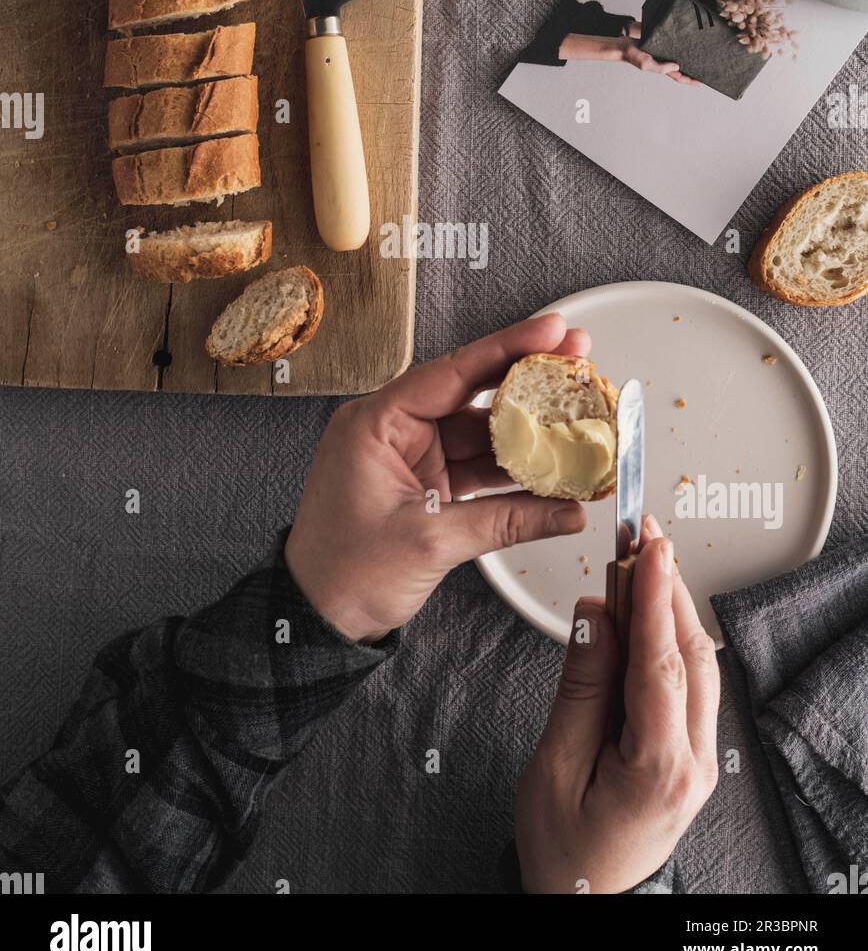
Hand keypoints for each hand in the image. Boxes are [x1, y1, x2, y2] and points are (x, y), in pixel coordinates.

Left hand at [284, 315, 591, 642]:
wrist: (318, 618)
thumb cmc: (343, 573)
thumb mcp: (430, 542)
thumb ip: (505, 521)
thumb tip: (565, 512)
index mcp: (376, 423)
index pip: (452, 372)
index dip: (508, 348)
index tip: (552, 331)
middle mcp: (393, 430)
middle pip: (472, 393)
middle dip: (527, 379)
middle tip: (578, 359)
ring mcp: (412, 456)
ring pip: (481, 431)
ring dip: (529, 431)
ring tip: (579, 418)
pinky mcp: (426, 484)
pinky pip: (478, 467)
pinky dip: (514, 470)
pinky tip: (554, 472)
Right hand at [515, 516, 719, 893]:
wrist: (589, 906)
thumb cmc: (565, 852)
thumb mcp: (555, 767)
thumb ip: (580, 687)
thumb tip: (593, 613)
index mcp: (659, 769)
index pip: (662, 664)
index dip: (654, 597)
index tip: (649, 546)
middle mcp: (695, 762)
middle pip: (691, 655)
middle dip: (666, 588)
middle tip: (640, 536)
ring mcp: (702, 760)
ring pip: (698, 665)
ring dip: (669, 610)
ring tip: (638, 565)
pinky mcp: (694, 757)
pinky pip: (692, 684)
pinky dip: (669, 641)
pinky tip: (645, 619)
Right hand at [624, 22, 702, 85]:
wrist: (625, 46)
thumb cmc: (634, 56)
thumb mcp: (647, 64)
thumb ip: (661, 68)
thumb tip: (677, 66)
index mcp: (664, 70)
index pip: (681, 77)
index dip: (692, 81)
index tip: (703, 82)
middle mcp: (666, 63)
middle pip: (683, 69)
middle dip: (694, 72)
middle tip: (708, 72)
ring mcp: (664, 55)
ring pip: (681, 60)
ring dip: (690, 60)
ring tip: (702, 59)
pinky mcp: (663, 46)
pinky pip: (676, 49)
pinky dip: (683, 49)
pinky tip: (690, 46)